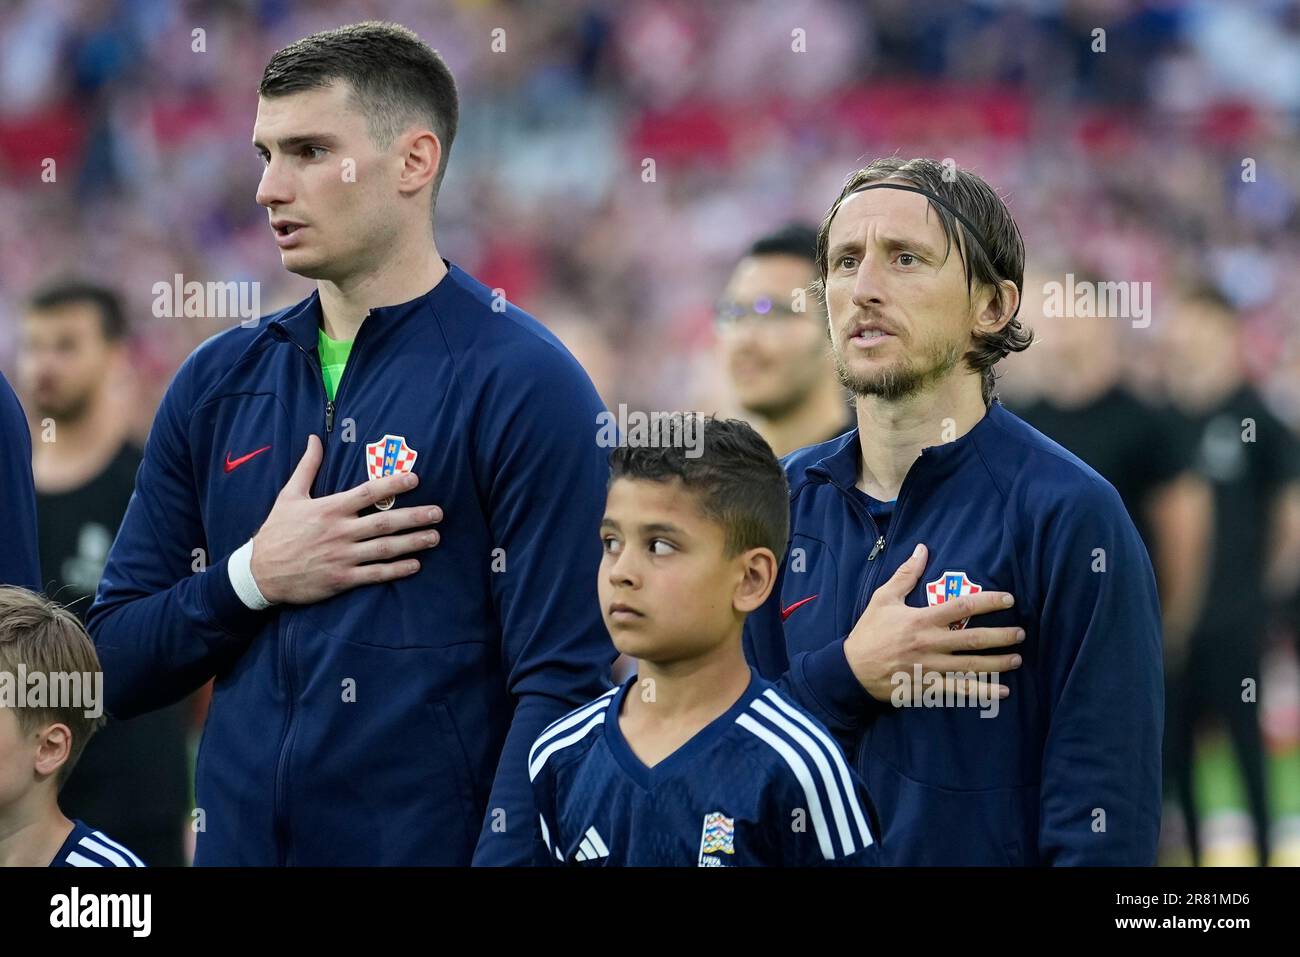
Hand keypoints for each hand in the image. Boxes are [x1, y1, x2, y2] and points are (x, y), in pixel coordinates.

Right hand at [249, 435, 441, 603]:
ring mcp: (342, 556)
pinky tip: (415, 565)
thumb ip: (307, 467)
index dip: (392, 484)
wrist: (259, 572)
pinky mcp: (341, 579)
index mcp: (329, 509)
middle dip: (414, 517)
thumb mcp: (289, 495)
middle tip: (438, 513)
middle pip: (384, 521)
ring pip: (384, 548)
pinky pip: (374, 574)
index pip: (367, 493)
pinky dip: (396, 570)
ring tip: (434, 537)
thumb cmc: (277, 531)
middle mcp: (339, 532)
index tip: (415, 479)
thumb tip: (314, 438)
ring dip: (412, 542)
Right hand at [843, 543, 1024, 701]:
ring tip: (1017, 659)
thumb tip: (922, 548)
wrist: (851, 669)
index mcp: (921, 620)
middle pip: (973, 639)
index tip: (1008, 600)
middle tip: (1021, 634)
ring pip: (971, 666)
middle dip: (1001, 636)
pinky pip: (959, 690)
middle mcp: (929, 643)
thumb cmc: (869, 631)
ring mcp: (930, 667)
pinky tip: (1002, 691)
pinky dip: (982, 692)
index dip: (988, 602)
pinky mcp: (928, 686)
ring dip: (998, 663)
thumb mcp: (883, 598)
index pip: (961, 607)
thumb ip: (906, 574)